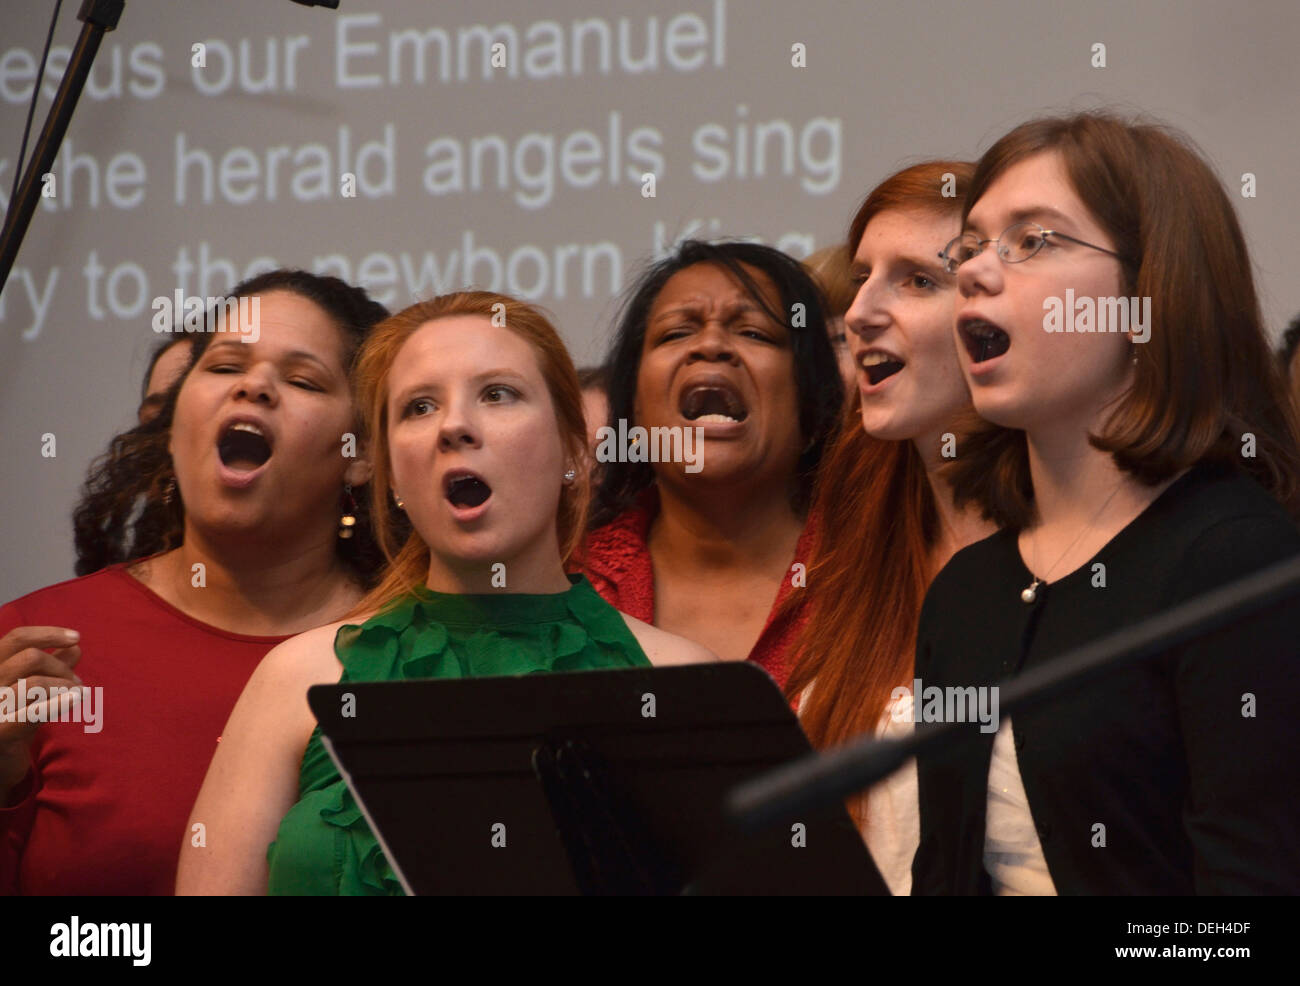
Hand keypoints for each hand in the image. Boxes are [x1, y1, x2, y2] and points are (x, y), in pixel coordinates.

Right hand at [0, 626, 82, 794]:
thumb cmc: (14, 723)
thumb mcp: (32, 692)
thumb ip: (50, 669)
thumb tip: (74, 646)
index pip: (16, 638)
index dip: (48, 634)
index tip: (76, 638)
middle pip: (30, 658)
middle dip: (61, 666)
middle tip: (77, 683)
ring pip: (34, 682)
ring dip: (65, 686)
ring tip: (78, 695)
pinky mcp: (0, 734)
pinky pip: (31, 713)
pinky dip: (58, 703)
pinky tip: (76, 699)